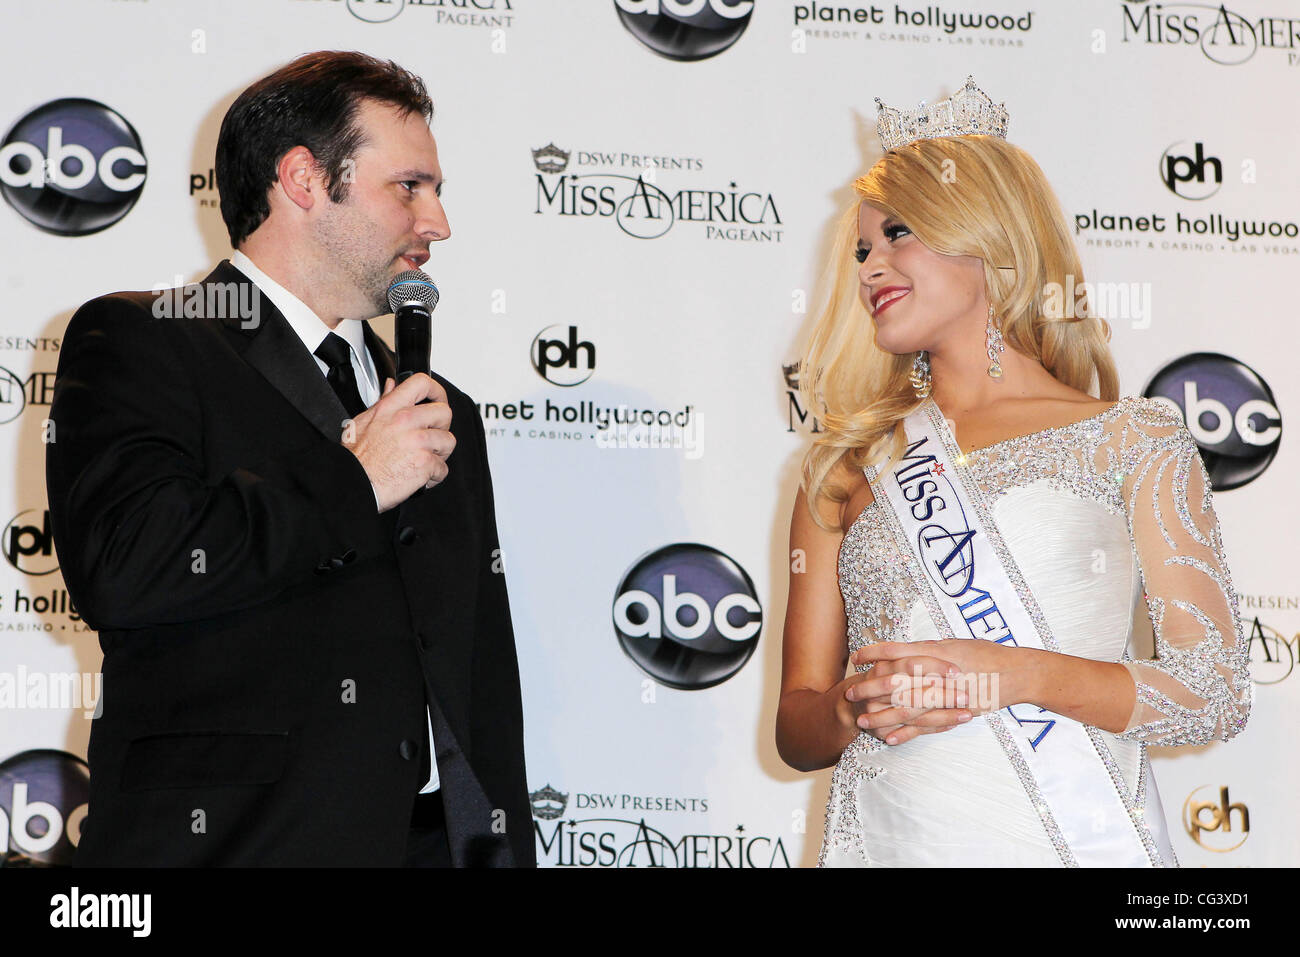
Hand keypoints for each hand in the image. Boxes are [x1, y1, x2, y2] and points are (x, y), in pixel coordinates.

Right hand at [343, 374, 454, 511]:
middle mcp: (406, 421)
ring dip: (440, 454)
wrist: (354, 483)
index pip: (421, 383)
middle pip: (444, 412)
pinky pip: (443, 467)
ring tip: (424, 459)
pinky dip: (434, 476)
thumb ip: (382, 402)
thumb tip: (392, 386)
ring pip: (448, 441)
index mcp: (391, 408)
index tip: (438, 399)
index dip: (436, 390)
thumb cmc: (356, 458)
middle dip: (442, 427)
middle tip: (432, 437)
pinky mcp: (425, 462)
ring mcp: (417, 441)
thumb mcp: (362, 421)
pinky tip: (420, 476)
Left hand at [853, 639, 1030, 736]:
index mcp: (936, 652)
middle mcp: (938, 672)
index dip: (875, 654)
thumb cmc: (988, 655)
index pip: (898, 651)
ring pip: (907, 707)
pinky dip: (906, 733)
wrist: (1017, 673)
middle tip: (849, 693)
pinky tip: (888, 738)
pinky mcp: (955, 713)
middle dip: (870, 689)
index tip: (857, 657)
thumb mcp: (956, 645)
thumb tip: (908, 650)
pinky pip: (926, 726)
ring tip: (862, 722)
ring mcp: (946, 694)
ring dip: (882, 716)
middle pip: (896, 682)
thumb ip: (931, 650)